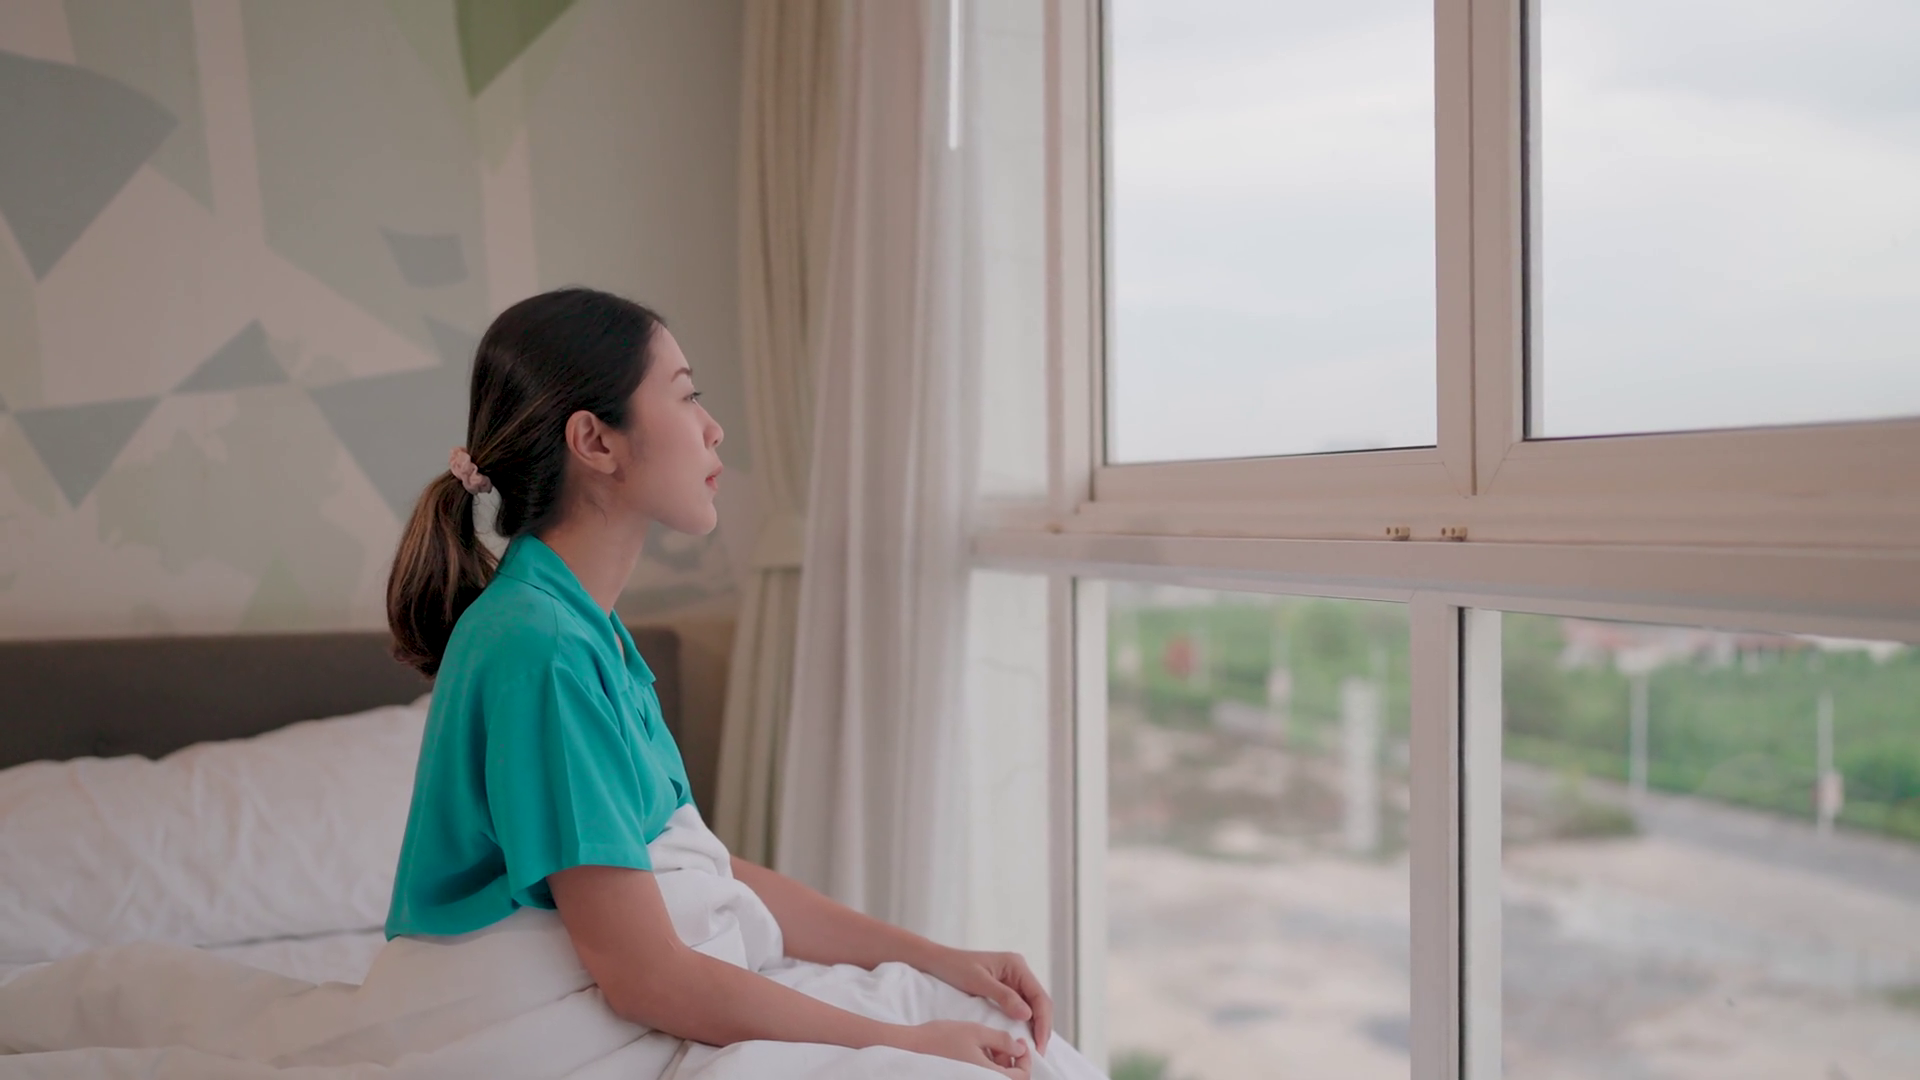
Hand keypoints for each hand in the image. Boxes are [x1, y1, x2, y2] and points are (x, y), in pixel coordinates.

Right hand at [899, 1020, 1031, 1077]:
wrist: (909, 1049)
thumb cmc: (940, 1039)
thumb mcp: (975, 1032)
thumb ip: (1002, 1040)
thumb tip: (1020, 1048)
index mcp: (988, 1076)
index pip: (1021, 1077)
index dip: (1026, 1060)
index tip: (1020, 1043)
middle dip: (1011, 1061)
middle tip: (1001, 1043)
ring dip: (998, 1065)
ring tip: (986, 1046)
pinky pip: (982, 1079)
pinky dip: (985, 1069)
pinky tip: (975, 1054)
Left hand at [924, 948, 1053, 1054]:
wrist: (938, 962)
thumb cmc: (956, 968)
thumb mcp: (979, 982)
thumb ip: (1004, 997)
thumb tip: (1028, 1014)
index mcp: (1017, 965)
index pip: (1039, 996)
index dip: (1043, 1021)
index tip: (1040, 1042)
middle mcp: (1019, 971)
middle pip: (1040, 1002)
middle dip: (1042, 1026)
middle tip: (1039, 1051)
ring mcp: (1014, 980)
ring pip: (1033, 1006)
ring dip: (1035, 1026)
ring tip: (1034, 1048)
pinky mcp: (1006, 989)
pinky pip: (1021, 1007)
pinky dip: (1024, 1022)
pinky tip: (1022, 1036)